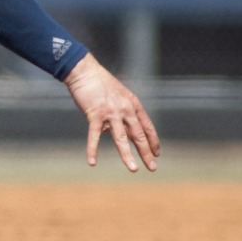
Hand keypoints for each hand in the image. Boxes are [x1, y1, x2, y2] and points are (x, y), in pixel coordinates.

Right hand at [64, 54, 159, 172]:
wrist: (85, 71)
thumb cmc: (100, 83)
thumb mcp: (119, 95)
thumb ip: (122, 113)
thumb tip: (119, 131)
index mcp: (133, 104)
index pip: (147, 126)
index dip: (153, 141)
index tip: (157, 153)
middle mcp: (125, 109)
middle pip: (139, 135)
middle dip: (146, 153)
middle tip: (153, 167)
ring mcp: (111, 113)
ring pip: (122, 138)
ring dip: (127, 155)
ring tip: (134, 169)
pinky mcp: (95, 115)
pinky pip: (95, 136)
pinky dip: (92, 150)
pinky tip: (92, 162)